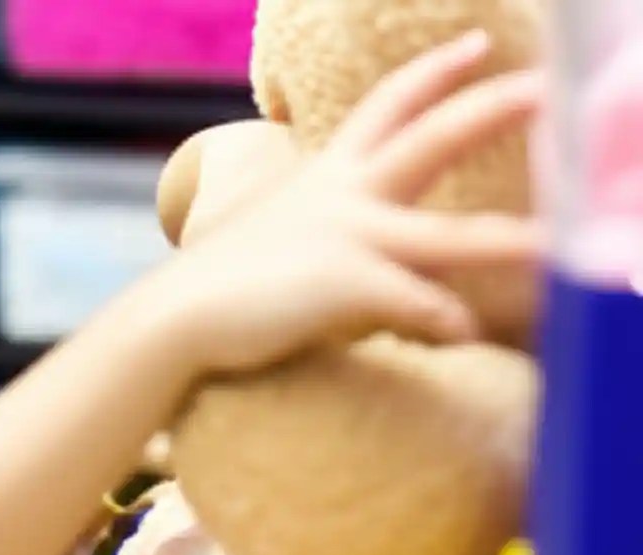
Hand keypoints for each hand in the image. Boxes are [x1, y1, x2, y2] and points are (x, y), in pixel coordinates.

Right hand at [145, 29, 544, 374]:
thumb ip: (332, 240)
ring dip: (508, 240)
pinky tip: (463, 334)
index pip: (388, 107)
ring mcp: (348, 240)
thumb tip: (361, 258)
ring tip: (551, 246)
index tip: (478, 47)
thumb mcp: (284, 243)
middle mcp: (344, 199)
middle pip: (430, 140)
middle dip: (491, 109)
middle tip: (542, 90)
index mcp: (328, 179)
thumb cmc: (225, 284)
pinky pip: (416, 305)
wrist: (176, 314)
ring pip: (447, 235)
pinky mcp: (346, 286)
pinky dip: (444, 321)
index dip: (434, 74)